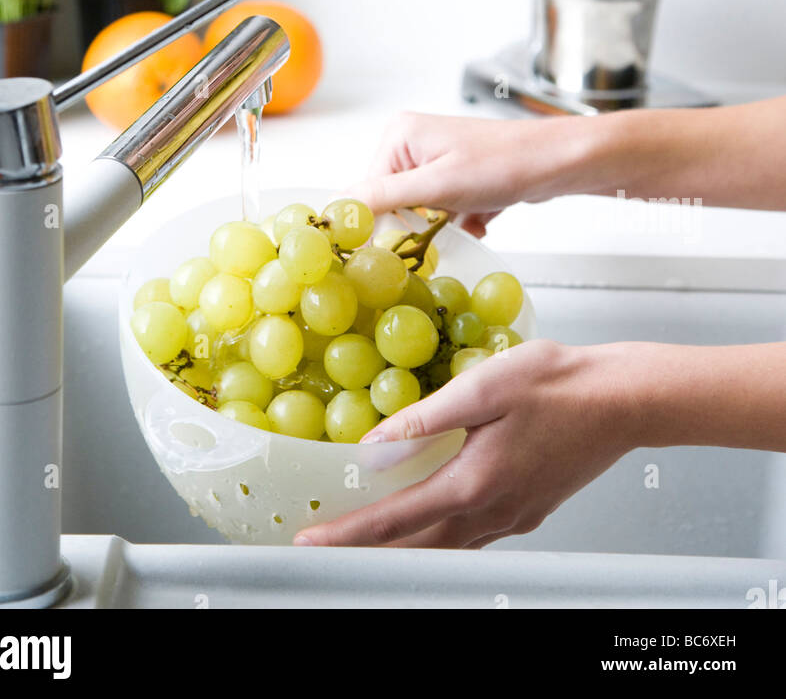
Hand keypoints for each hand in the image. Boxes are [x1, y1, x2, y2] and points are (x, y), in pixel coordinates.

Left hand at [293, 340, 636, 547]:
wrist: (622, 399)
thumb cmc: (561, 383)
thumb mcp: (484, 385)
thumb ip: (426, 418)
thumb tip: (376, 445)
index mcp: (474, 482)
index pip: (395, 520)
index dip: (348, 534)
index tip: (310, 543)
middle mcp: (493, 510)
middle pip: (417, 547)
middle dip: (368, 549)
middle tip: (327, 544)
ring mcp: (514, 515)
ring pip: (446, 547)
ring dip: (404, 546)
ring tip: (367, 534)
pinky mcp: (530, 509)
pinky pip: (473, 535)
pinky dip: (440, 535)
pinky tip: (432, 516)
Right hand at [343, 110, 570, 236]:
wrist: (558, 161)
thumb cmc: (502, 165)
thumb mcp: (437, 186)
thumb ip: (383, 198)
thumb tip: (336, 213)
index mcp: (398, 136)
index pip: (365, 192)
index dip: (374, 226)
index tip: (385, 257)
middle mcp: (412, 143)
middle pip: (391, 204)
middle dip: (413, 228)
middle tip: (435, 242)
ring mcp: (436, 159)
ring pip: (419, 212)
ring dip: (439, 229)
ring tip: (464, 224)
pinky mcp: (457, 176)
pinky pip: (442, 212)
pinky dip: (459, 224)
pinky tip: (480, 220)